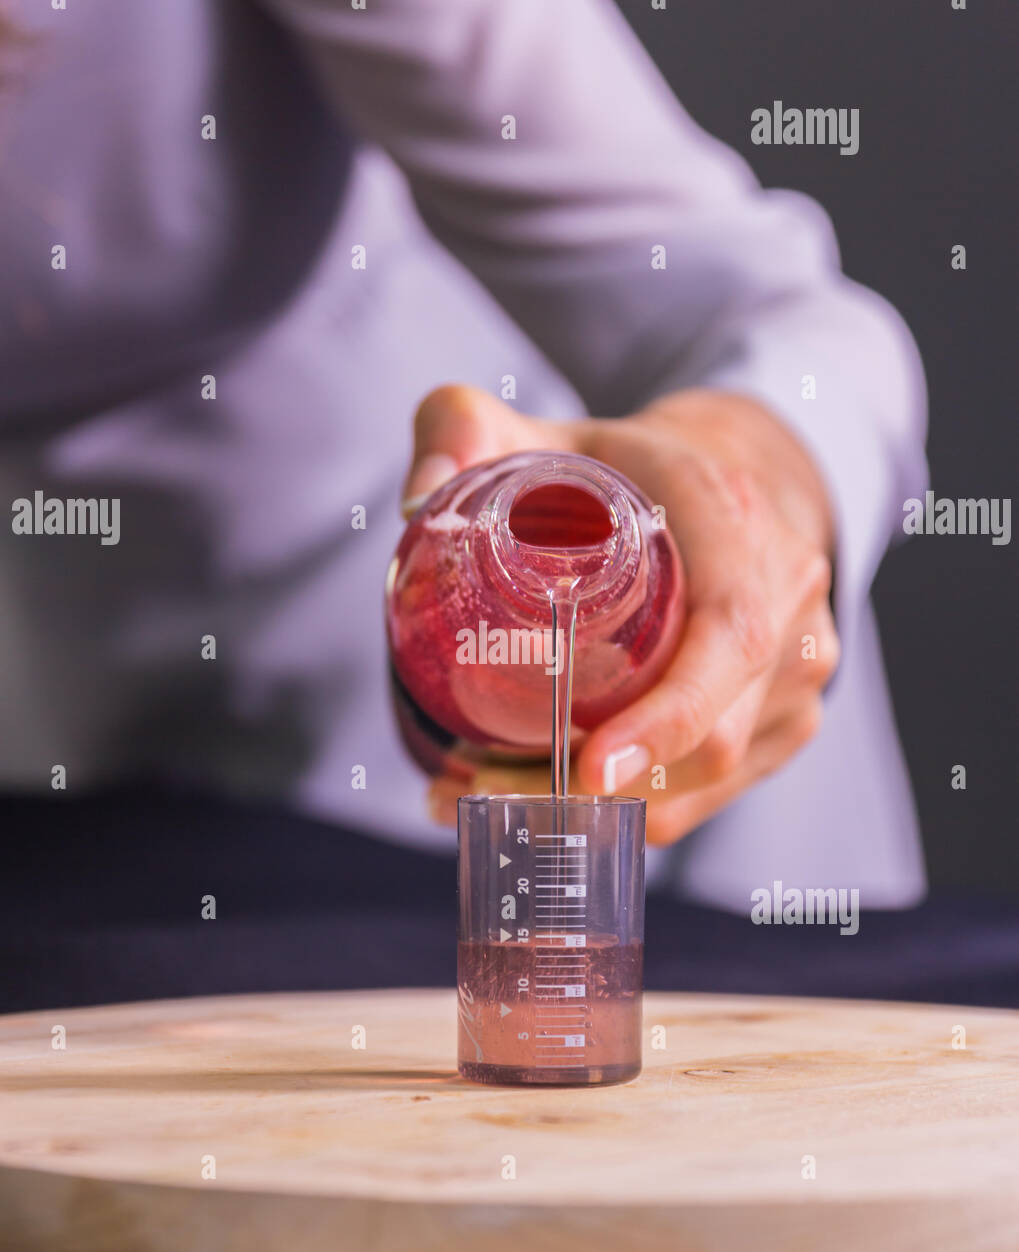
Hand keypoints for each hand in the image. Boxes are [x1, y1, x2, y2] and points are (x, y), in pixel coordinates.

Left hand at [404, 384, 838, 846]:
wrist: (732, 478)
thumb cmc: (629, 462)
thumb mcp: (545, 431)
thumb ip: (464, 427)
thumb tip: (416, 499)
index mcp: (740, 527)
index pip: (733, 637)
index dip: (671, 715)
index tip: (589, 766)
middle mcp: (790, 606)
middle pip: (713, 737)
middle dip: (588, 789)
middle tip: (470, 789)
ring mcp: (798, 675)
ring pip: (709, 782)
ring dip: (599, 816)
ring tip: (479, 797)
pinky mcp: (783, 722)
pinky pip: (712, 794)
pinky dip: (629, 815)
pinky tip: (544, 803)